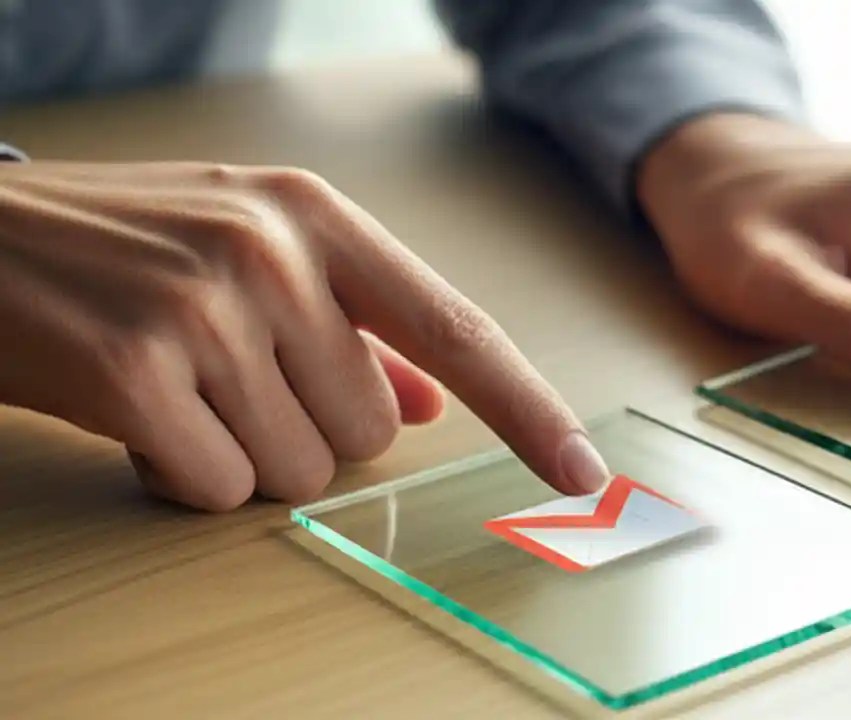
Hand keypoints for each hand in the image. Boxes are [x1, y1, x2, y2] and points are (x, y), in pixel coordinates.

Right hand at [0, 161, 608, 509]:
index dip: (528, 410)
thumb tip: (429, 401)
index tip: (581, 473)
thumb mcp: (249, 251)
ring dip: (243, 454)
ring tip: (179, 387)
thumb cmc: (124, 249)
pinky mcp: (139, 371)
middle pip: (372, 432)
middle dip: (305, 431)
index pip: (456, 329)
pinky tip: (139, 417)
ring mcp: (207, 307)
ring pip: (302, 470)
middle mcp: (274, 251)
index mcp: (318, 217)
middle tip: (227, 378)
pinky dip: (183, 476)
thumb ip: (354, 326)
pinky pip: (221, 491)